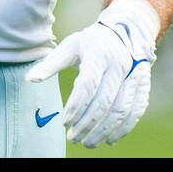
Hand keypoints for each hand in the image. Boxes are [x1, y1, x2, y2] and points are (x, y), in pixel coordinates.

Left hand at [26, 0, 159, 146]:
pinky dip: (124, 128)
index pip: (87, 84)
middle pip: (104, 101)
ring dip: (104, 130)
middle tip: (72, 138)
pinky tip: (110, 139)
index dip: (76, 106)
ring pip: (120, 109)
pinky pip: (136, 110)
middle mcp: (119, 64)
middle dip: (87, 123)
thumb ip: (50, 64)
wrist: (127, 29)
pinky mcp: (143, 83)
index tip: (64, 121)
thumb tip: (30, 79)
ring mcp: (134, 74)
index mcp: (98, 53)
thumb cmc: (92, 42)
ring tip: (88, 142)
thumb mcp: (70, 47)